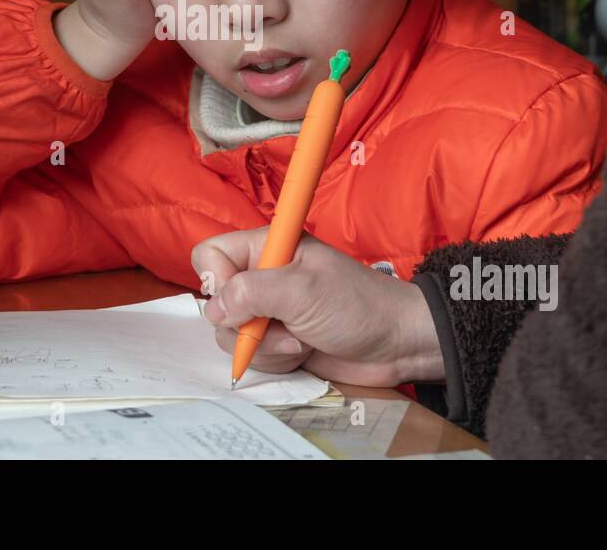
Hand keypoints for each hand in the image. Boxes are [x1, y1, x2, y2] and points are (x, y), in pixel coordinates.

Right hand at [192, 229, 444, 386]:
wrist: (396, 344)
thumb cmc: (356, 305)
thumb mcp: (301, 291)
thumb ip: (250, 293)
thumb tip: (214, 309)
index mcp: (267, 247)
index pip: (210, 255)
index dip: (216, 279)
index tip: (240, 299)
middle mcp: (262, 276)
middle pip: (215, 301)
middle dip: (245, 323)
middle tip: (282, 324)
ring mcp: (268, 311)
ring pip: (230, 333)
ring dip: (263, 346)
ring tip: (301, 341)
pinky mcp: (277, 340)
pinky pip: (251, 354)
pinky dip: (274, 359)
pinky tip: (304, 352)